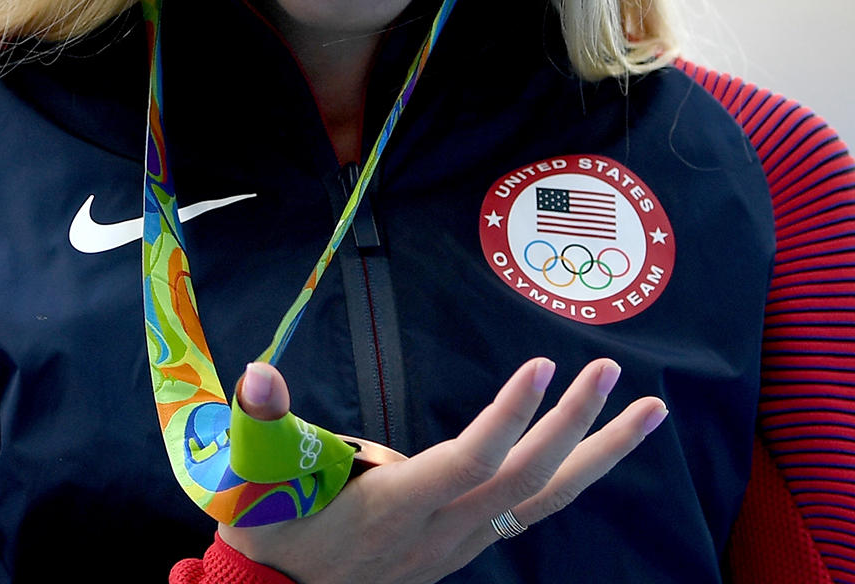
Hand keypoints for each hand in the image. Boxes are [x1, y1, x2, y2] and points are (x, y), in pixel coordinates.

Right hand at [219, 358, 667, 583]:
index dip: (508, 418)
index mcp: (397, 506)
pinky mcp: (465, 539)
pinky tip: (594, 449)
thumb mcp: (256, 474)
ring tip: (647, 413)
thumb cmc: (274, 528)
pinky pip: (531, 507)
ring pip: (543, 498)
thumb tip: (259, 370)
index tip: (542, 366)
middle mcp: (441, 526)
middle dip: (574, 427)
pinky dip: (569, 475)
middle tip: (613, 374)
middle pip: (526, 480)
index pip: (468, 462)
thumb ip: (262, 421)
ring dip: (598, 454)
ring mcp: (460, 538)